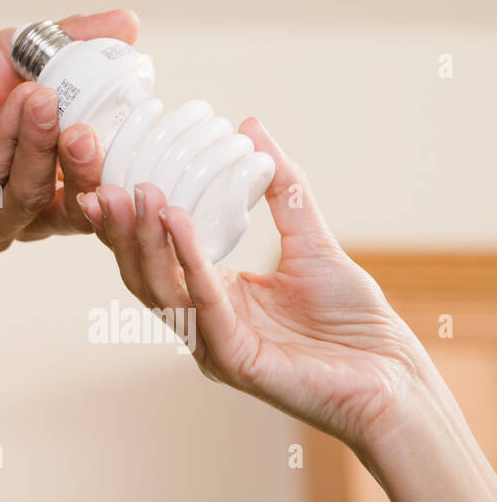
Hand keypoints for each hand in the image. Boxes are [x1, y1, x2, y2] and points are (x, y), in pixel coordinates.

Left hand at [0, 9, 138, 250]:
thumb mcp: (14, 55)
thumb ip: (71, 44)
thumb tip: (129, 23)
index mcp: (53, 175)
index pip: (104, 182)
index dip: (125, 159)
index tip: (144, 120)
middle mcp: (27, 207)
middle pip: (76, 207)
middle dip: (88, 168)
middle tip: (90, 127)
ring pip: (29, 196)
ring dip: (39, 148)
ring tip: (43, 99)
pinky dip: (1, 147)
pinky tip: (15, 108)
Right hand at [79, 118, 496, 499]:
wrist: (393, 376)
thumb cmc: (355, 321)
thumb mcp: (310, 238)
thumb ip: (281, 187)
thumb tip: (252, 126)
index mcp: (213, 295)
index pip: (154, 255)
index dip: (128, 221)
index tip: (111, 178)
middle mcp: (203, 321)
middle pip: (143, 273)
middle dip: (122, 230)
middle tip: (108, 187)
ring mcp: (213, 343)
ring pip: (161, 290)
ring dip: (146, 241)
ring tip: (141, 196)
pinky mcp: (234, 361)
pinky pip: (203, 306)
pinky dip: (188, 262)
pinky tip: (178, 223)